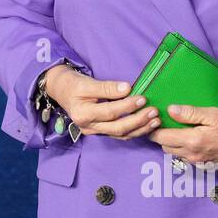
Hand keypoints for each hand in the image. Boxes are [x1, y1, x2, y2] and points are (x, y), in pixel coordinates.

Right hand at [41, 64, 160, 139]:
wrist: (61, 90)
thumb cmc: (73, 84)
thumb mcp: (87, 82)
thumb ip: (107, 87)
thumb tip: (127, 88)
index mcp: (82, 114)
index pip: (109, 112)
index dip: (127, 106)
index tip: (142, 98)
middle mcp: (88, 127)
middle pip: (117, 128)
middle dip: (138, 121)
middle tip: (154, 111)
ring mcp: (95, 132)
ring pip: (120, 135)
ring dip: (140, 129)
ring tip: (156, 120)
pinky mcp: (101, 132)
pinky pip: (120, 135)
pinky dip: (135, 131)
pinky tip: (148, 125)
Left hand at [146, 104, 217, 163]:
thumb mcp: (212, 114)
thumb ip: (190, 113)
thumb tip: (170, 110)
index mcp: (192, 141)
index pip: (161, 138)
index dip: (152, 129)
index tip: (152, 119)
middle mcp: (192, 154)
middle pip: (165, 147)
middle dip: (160, 136)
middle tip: (162, 121)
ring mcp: (198, 161)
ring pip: (174, 153)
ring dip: (171, 143)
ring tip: (174, 128)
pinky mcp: (204, 163)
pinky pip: (185, 157)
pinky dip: (181, 148)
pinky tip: (188, 137)